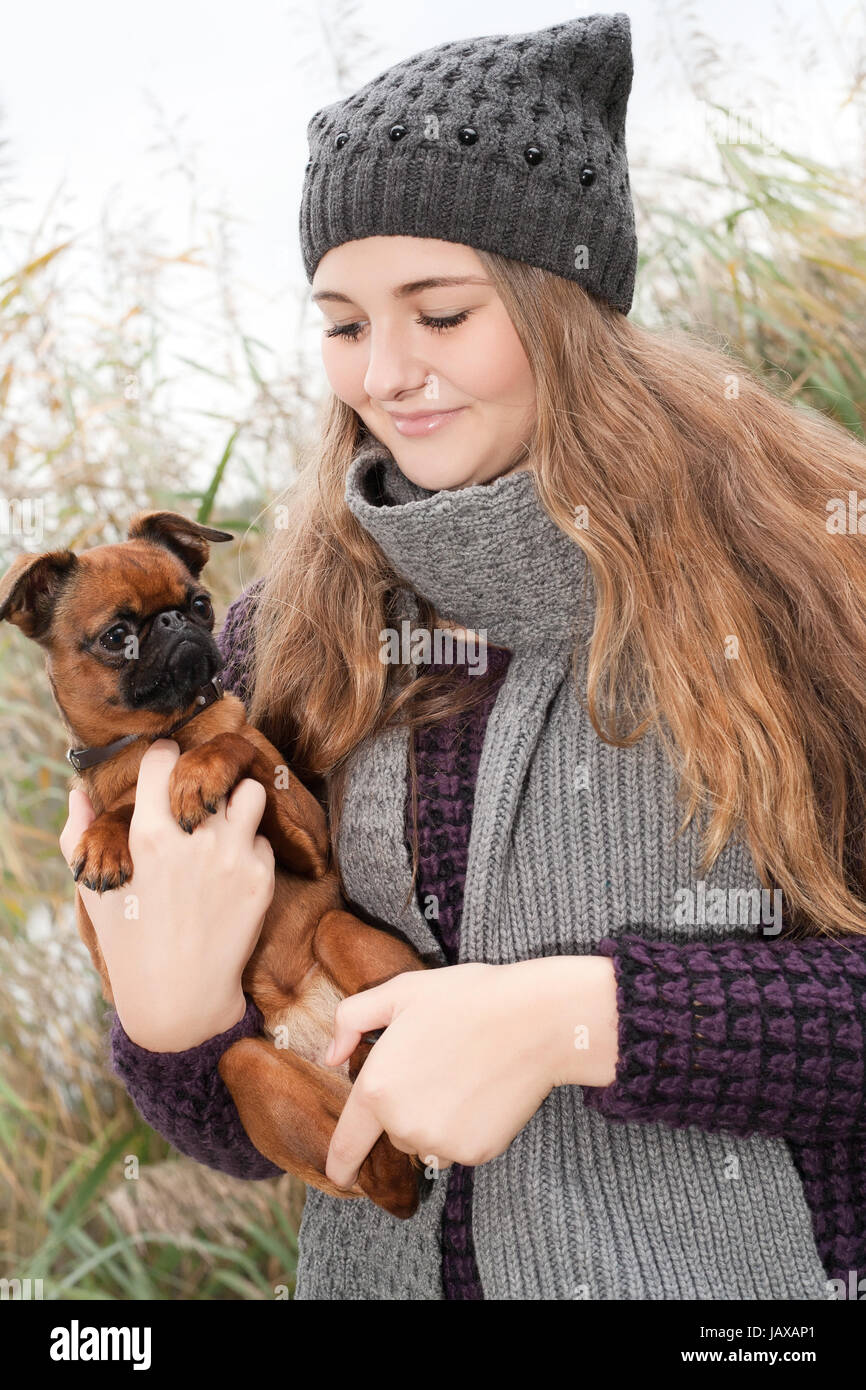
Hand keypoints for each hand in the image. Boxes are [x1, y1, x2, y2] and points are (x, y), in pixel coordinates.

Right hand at [59, 738, 275, 1051]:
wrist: (180, 996)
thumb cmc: (129, 941)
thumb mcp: (93, 889)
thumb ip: (80, 835)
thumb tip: (77, 792)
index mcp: (149, 834)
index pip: (164, 758)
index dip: (164, 758)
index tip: (166, 767)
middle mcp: (195, 838)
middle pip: (211, 770)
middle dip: (203, 779)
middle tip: (198, 795)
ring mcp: (233, 856)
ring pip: (250, 794)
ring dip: (237, 803)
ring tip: (223, 823)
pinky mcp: (262, 877)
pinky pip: (263, 839)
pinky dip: (250, 847)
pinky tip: (232, 868)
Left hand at [323, 954, 617, 1189]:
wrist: (534, 1020)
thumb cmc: (466, 999)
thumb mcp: (400, 992)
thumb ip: (352, 1019)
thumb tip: (332, 1055)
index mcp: (378, 1089)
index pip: (348, 1143)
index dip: (340, 1164)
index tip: (340, 1176)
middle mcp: (403, 1126)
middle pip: (394, 1132)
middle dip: (407, 1107)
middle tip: (437, 1065)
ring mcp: (442, 1144)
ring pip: (426, 1143)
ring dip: (435, 1122)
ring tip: (463, 1076)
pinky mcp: (477, 1153)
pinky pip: (459, 1148)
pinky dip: (466, 1129)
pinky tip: (484, 1093)